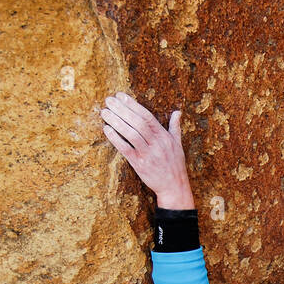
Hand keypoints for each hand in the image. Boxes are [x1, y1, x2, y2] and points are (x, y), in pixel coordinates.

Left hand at [100, 92, 194, 207]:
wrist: (174, 187)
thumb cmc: (175, 164)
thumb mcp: (178, 144)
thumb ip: (175, 127)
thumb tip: (178, 112)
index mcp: (164, 136)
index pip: (147, 116)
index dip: (133, 104)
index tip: (120, 96)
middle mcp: (157, 144)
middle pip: (137, 122)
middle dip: (122, 109)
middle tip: (108, 100)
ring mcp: (148, 154)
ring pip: (131, 134)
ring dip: (116, 122)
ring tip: (104, 112)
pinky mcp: (140, 165)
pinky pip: (126, 149)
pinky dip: (116, 139)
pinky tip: (107, 129)